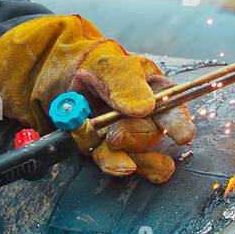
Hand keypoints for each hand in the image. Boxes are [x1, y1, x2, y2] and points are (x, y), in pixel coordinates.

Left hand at [0, 15, 194, 182]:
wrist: (52, 81)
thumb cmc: (88, 66)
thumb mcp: (105, 67)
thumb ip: (124, 84)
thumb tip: (145, 108)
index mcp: (152, 87)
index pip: (173, 104)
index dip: (179, 120)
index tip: (182, 135)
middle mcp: (146, 114)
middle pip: (153, 131)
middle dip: (136, 134)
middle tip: (115, 133)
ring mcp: (128, 134)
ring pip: (142, 154)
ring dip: (130, 155)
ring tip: (112, 146)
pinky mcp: (109, 150)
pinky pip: (121, 164)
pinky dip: (120, 166)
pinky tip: (121, 168)